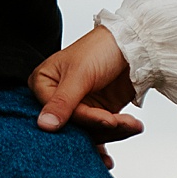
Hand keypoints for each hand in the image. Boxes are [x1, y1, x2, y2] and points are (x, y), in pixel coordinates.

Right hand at [29, 28, 143, 163]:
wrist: (133, 44)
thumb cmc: (100, 48)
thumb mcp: (79, 74)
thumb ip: (63, 102)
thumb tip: (43, 125)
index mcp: (44, 83)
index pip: (57, 112)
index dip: (81, 118)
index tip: (105, 119)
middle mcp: (58, 98)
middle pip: (73, 126)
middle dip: (100, 127)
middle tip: (118, 123)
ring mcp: (79, 107)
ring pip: (90, 132)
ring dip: (113, 130)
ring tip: (130, 122)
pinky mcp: (97, 113)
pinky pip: (102, 132)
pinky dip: (117, 133)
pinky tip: (130, 129)